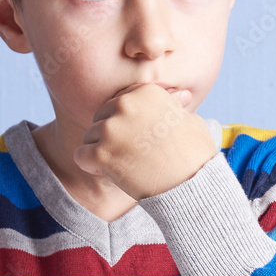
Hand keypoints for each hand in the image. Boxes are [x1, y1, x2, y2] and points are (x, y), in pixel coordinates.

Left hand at [74, 83, 217, 199]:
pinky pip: (80, 156)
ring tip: (125, 164)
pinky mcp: (101, 154)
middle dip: (111, 135)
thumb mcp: (189, 120)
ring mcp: (111, 129)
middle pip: (101, 117)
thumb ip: (174, 106)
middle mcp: (125, 105)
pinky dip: (91, 166)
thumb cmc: (195, 154)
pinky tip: (110, 172)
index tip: (139, 136)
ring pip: (89, 137)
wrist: (192, 183)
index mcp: (144, 92)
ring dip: (102, 151)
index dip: (126, 121)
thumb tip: (181, 96)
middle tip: (131, 153)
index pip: (118, 102)